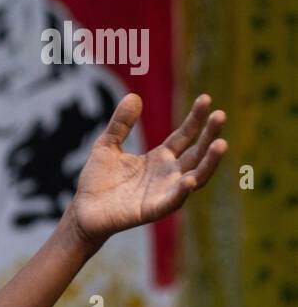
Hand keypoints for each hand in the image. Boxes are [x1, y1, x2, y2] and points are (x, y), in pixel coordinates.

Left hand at [70, 93, 226, 244]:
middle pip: (197, 153)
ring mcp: (164, 192)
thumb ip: (120, 124)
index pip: (184, 135)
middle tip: (221, 115)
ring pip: (196, 177)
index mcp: (160, 158)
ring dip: (210, 162)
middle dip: (210, 135)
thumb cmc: (98, 180)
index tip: (206, 98)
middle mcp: (168, 174)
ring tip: (221, 144)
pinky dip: (183, 191)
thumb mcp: (107, 145)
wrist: (84, 210)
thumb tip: (133, 96)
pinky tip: (190, 180)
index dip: (195, 118)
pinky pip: (173, 201)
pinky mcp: (154, 209)